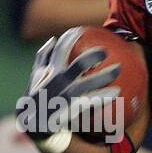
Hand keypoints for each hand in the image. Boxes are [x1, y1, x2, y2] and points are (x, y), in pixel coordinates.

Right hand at [18, 27, 118, 152]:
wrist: (33, 123)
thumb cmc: (37, 95)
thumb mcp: (36, 75)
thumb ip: (43, 57)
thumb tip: (52, 39)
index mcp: (50, 70)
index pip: (61, 49)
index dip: (71, 38)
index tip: (82, 29)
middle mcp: (58, 81)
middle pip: (79, 64)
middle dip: (93, 55)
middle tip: (107, 51)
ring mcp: (65, 95)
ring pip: (87, 84)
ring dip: (104, 76)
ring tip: (119, 70)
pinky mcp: (70, 109)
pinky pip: (90, 102)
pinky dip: (103, 97)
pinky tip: (117, 92)